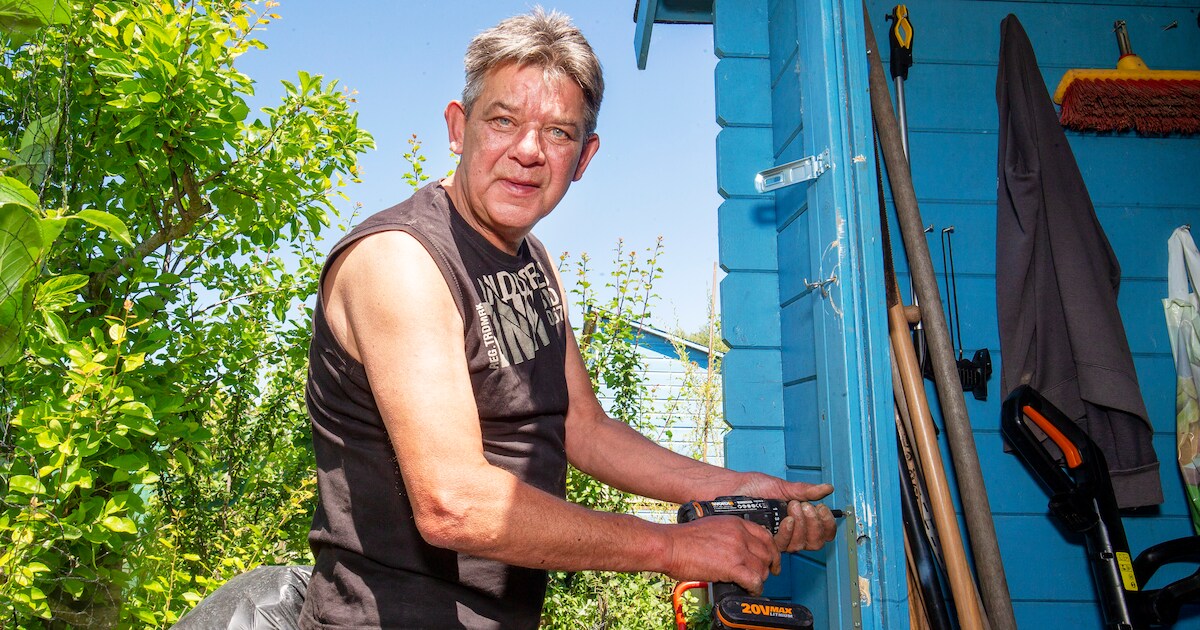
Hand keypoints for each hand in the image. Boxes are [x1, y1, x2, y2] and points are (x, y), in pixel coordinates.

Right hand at [664, 516, 779, 595]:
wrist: (671, 546)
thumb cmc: (684, 538)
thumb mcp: (712, 525)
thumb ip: (730, 533)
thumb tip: (738, 548)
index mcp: (736, 523)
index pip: (765, 535)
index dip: (771, 550)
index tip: (771, 558)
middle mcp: (740, 534)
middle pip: (767, 553)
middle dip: (767, 566)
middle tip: (762, 574)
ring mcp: (737, 550)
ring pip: (762, 568)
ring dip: (759, 578)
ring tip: (751, 583)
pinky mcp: (732, 567)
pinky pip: (754, 580)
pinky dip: (754, 588)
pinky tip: (749, 589)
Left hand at [729, 473, 838, 552]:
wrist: (733, 489)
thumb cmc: (754, 487)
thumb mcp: (782, 486)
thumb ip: (805, 491)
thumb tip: (828, 488)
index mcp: (799, 518)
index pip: (823, 531)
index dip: (827, 524)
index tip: (822, 509)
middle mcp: (791, 532)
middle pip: (815, 542)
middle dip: (814, 524)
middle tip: (806, 506)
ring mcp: (779, 538)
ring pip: (801, 545)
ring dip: (802, 525)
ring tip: (793, 507)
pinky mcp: (766, 543)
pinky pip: (784, 545)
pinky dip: (788, 532)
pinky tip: (786, 520)